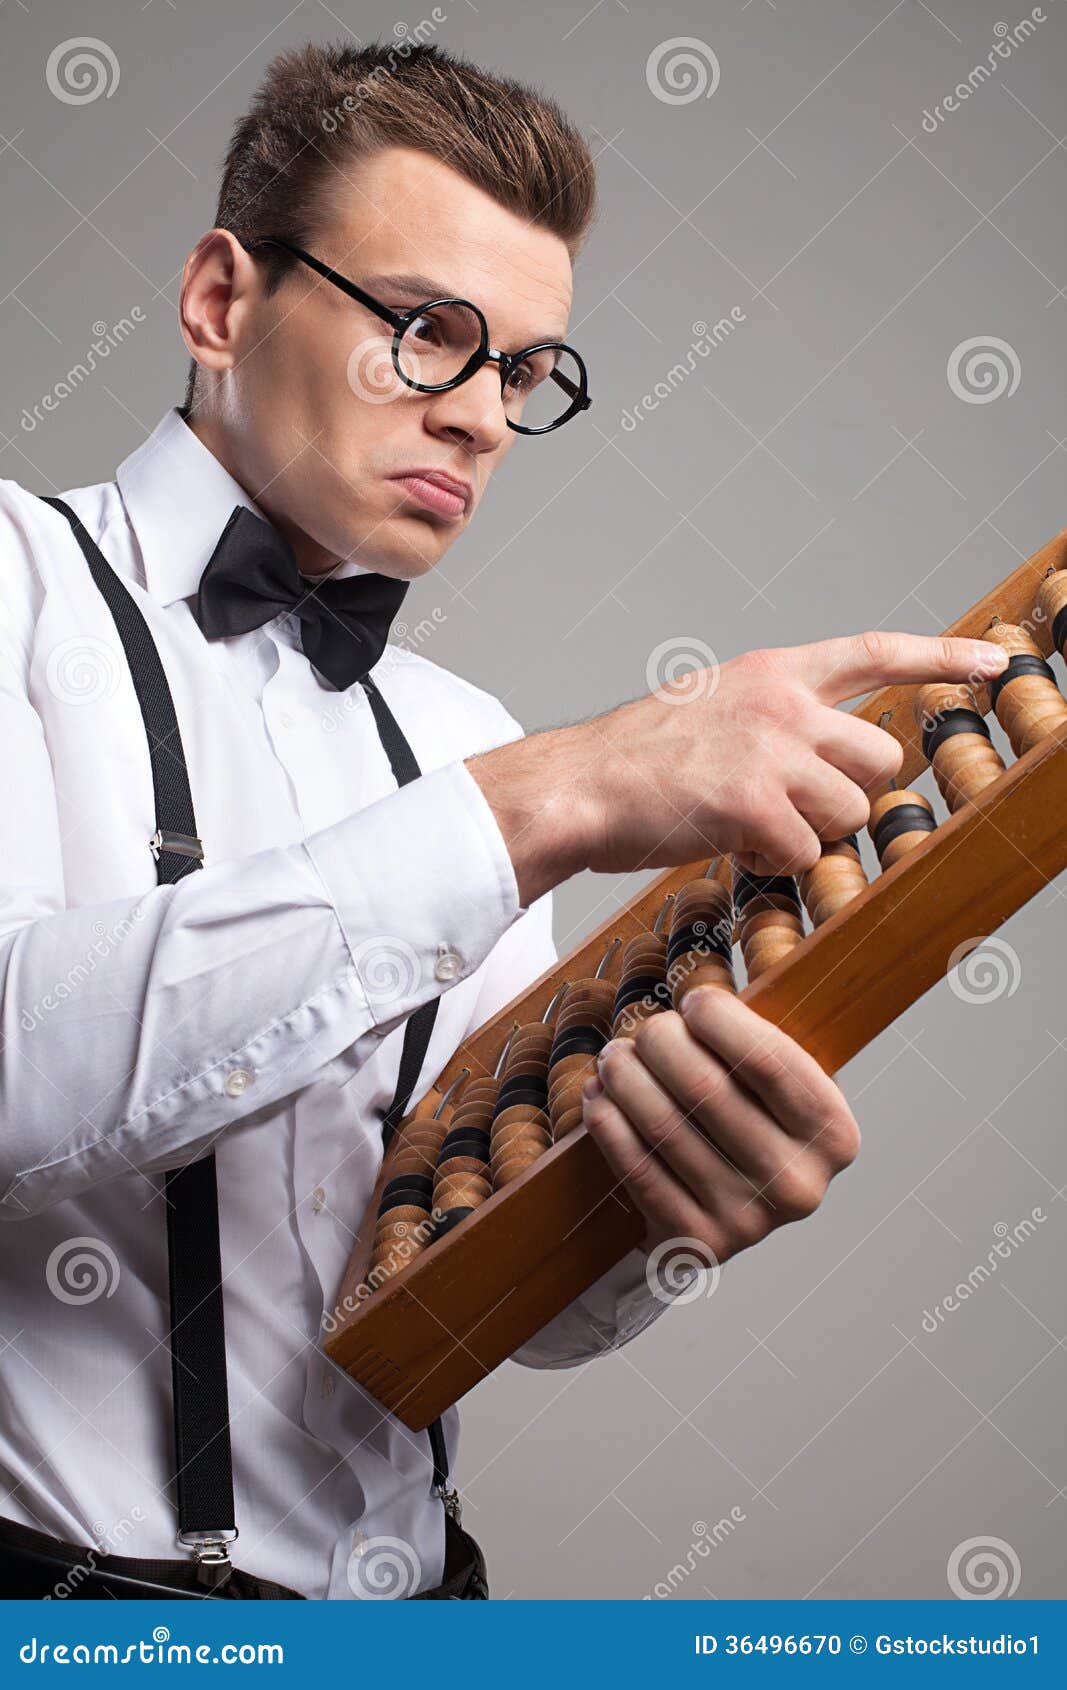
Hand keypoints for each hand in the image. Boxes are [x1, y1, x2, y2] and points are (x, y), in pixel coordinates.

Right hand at [467, 630, 1008, 901]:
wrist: (573, 787)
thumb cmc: (634, 761)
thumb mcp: (711, 707)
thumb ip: (775, 720)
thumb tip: (831, 760)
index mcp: (771, 673)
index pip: (874, 651)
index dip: (941, 656)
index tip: (994, 659)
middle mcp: (782, 704)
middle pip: (879, 758)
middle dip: (848, 794)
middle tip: (793, 808)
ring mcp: (771, 753)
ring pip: (849, 812)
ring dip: (808, 834)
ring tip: (746, 825)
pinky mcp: (754, 805)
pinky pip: (804, 854)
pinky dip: (770, 862)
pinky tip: (725, 843)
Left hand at [580, 988, 859, 1271]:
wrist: (736, 1211)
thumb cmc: (753, 1122)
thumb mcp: (777, 1086)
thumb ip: (750, 1043)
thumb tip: (693, 1001)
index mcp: (832, 1133)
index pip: (766, 1060)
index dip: (718, 1020)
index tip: (690, 1002)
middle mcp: (797, 1183)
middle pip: (706, 1088)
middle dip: (660, 1043)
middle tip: (644, 1030)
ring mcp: (748, 1220)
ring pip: (663, 1124)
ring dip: (625, 1078)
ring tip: (614, 1057)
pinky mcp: (698, 1241)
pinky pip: (637, 1168)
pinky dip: (608, 1122)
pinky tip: (599, 1097)